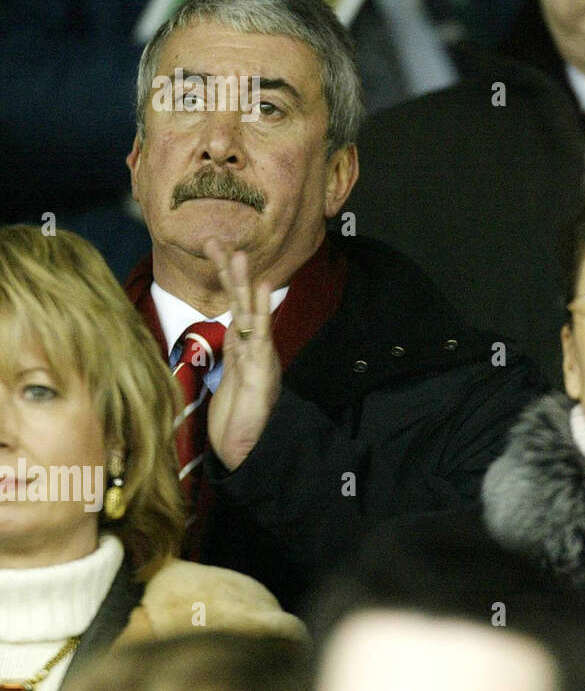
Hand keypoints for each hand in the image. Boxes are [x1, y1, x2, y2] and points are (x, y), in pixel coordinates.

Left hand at [204, 239, 280, 470]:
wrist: (251, 450)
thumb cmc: (239, 423)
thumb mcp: (230, 384)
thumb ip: (233, 358)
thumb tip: (232, 337)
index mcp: (245, 349)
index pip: (235, 307)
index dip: (226, 279)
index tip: (217, 252)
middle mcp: (254, 348)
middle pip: (241, 303)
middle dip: (230, 271)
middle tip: (217, 240)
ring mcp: (260, 357)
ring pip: (250, 313)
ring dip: (243, 282)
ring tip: (238, 253)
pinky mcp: (261, 371)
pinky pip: (259, 336)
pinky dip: (260, 310)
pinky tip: (261, 288)